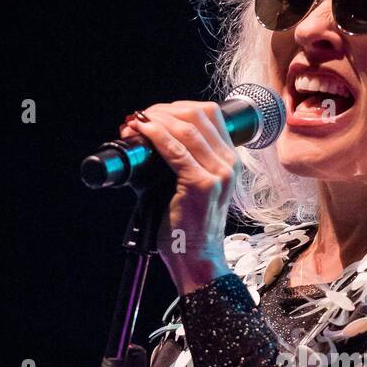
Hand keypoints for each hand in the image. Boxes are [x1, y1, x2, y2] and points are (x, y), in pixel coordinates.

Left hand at [118, 101, 238, 293]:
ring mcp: (218, 174)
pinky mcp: (201, 185)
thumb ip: (183, 161)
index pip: (209, 114)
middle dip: (164, 110)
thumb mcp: (194, 186)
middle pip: (198, 115)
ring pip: (186, 129)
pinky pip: (175, 151)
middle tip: (140, 117)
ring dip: (156, 120)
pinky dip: (155, 136)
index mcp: (230, 161)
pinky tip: (142, 132)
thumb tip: (148, 138)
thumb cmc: (189, 227)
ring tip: (136, 124)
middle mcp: (229, 164)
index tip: (154, 114)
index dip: (178, 107)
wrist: (197, 258)